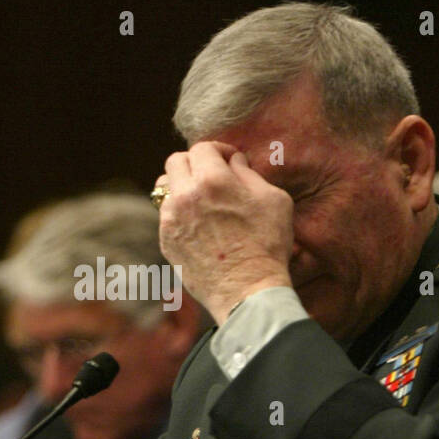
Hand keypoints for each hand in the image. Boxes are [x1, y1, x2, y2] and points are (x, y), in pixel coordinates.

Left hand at [157, 141, 292, 323]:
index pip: (203, 148)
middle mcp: (185, 195)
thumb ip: (249, 174)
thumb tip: (234, 162)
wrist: (247, 291)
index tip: (229, 160)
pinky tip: (198, 224)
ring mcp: (170, 220)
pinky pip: (165, 215)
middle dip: (195, 163)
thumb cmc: (267, 245)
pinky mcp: (166, 241)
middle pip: (176, 162)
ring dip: (181, 186)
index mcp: (212, 180)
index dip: (219, 150)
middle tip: (212, 174)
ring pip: (164, 187)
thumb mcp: (274, 200)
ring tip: (200, 198)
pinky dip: (179, 212)